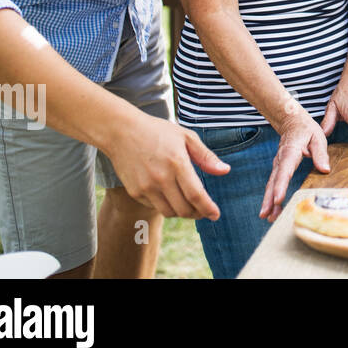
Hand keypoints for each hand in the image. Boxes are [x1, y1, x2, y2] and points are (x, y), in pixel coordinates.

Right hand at [106, 112, 227, 219]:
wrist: (121, 132)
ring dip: (182, 213)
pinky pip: (155, 207)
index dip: (208, 208)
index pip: (196, 195)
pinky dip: (166, 206)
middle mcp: (161, 178)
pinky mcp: (135, 192)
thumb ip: (206, 156)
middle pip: (184, 209)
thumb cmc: (158, 132)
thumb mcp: (186, 137)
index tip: (216, 215)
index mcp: (177, 163)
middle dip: (198, 213)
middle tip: (204, 211)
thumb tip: (225, 171)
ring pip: (169, 212)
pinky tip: (171, 196)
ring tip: (190, 205)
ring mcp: (145, 187)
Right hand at [261, 109, 329, 221]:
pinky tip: (272, 209)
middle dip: (269, 199)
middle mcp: (280, 160)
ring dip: (268, 201)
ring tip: (267, 217)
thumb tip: (325, 170)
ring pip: (271, 184)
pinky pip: (274, 184)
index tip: (278, 199)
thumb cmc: (306, 129)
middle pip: (274, 181)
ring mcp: (278, 164)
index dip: (281, 185)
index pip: (284, 170)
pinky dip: (271, 196)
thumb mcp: (318, 137)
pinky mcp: (278, 168)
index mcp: (290, 152)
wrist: (292, 121)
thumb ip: (320, 153)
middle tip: (266, 215)